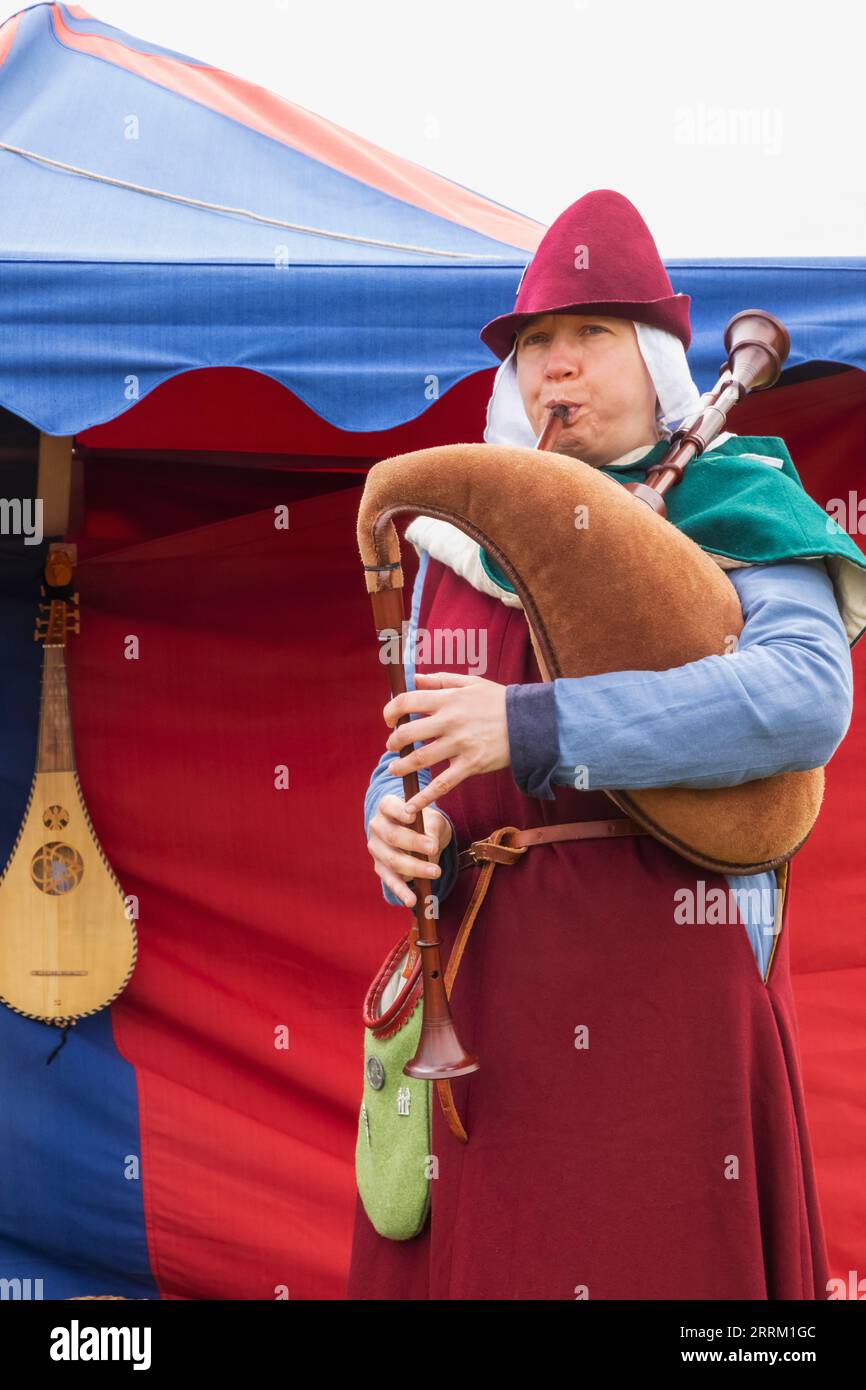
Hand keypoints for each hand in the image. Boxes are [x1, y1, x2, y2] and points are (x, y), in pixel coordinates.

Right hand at [367, 794, 452, 907]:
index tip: (413, 816)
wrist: (418, 835)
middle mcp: (377, 826)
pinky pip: (390, 880)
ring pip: (392, 860)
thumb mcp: (432, 819)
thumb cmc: (425, 822)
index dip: (399, 811)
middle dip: (414, 843)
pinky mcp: (380, 867)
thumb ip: (431, 828)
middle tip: (434, 848)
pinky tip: (412, 900)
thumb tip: (432, 846)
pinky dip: (402, 891)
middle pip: (392, 836)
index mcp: (387, 807)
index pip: (389, 806)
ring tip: (435, 872)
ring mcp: (376, 848)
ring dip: (414, 868)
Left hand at [383, 671, 510, 817]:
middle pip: (408, 733)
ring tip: (394, 769)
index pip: (407, 702)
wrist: (529, 722)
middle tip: (392, 746)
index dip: (391, 710)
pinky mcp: (470, 765)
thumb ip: (441, 680)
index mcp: (448, 699)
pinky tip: (410, 806)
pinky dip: (424, 797)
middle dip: (393, 742)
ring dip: (401, 767)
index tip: (389, 719)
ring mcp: (460, 745)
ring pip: (419, 759)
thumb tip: (415, 678)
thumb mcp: (471, 683)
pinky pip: (442, 784)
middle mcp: (450, 721)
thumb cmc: (499, 701)